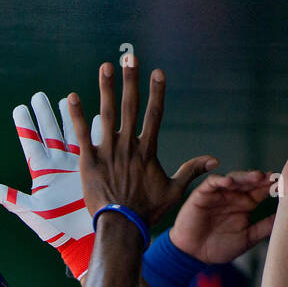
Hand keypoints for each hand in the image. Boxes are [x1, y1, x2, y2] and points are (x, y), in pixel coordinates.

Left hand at [0, 92, 100, 279]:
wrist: (83, 237)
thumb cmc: (56, 228)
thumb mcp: (33, 212)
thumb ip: (12, 199)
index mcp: (42, 172)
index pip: (31, 142)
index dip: (25, 125)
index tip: (20, 108)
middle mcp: (57, 165)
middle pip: (49, 132)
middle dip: (44, 114)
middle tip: (39, 96)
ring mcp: (75, 165)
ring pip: (71, 134)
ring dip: (68, 116)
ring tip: (65, 99)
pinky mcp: (92, 169)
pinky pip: (93, 144)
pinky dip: (94, 130)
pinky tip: (95, 116)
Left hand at [66, 57, 214, 227]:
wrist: (122, 228)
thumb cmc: (147, 212)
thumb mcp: (173, 191)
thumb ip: (191, 172)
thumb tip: (214, 160)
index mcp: (147, 151)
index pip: (154, 115)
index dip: (157, 92)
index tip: (158, 72)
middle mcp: (129, 147)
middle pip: (131, 107)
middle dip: (131, 81)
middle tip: (130, 58)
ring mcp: (108, 153)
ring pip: (107, 115)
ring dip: (106, 89)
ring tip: (105, 67)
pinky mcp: (89, 163)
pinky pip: (83, 135)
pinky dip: (77, 115)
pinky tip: (72, 96)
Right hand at [170, 170, 274, 262]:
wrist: (193, 256)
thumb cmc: (219, 248)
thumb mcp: (247, 238)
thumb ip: (264, 227)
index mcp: (245, 204)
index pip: (261, 191)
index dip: (271, 187)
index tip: (283, 186)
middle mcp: (233, 196)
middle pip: (249, 182)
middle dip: (261, 179)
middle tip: (272, 177)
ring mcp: (219, 194)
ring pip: (234, 179)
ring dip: (245, 177)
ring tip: (256, 177)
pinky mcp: (202, 194)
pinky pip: (212, 182)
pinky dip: (220, 180)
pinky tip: (229, 182)